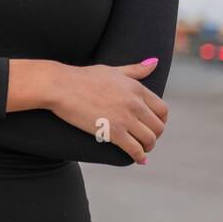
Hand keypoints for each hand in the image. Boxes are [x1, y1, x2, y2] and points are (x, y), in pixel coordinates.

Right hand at [38, 58, 168, 163]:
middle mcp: (135, 104)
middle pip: (158, 126)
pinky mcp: (113, 132)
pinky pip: (134, 149)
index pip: (162, 109)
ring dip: (147, 147)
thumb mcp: (112, 70)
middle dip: (155, 135)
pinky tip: (138, 159)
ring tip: (141, 149)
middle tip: (146, 139)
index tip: (153, 125)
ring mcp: (125, 118)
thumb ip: (135, 69)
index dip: (160, 121)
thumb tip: (154, 62)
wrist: (60, 86)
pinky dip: (139, 156)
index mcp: (137, 88)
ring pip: (149, 139)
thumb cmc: (81, 77)